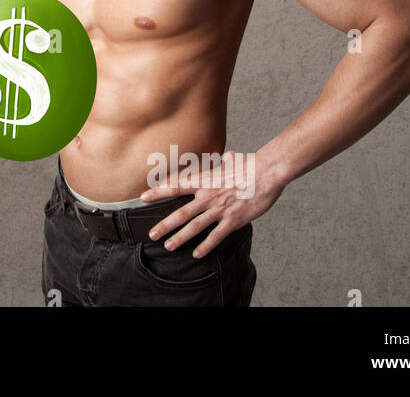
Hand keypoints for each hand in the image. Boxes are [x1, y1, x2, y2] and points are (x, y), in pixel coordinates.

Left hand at [137, 149, 283, 257]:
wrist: (267, 173)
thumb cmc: (251, 165)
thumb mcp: (233, 160)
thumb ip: (225, 162)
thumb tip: (229, 156)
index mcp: (205, 180)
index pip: (176, 186)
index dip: (158, 192)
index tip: (143, 197)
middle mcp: (208, 196)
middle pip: (181, 213)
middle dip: (164, 225)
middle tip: (151, 234)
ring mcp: (220, 209)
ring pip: (195, 227)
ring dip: (180, 238)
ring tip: (168, 246)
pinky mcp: (233, 220)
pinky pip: (216, 236)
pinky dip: (205, 246)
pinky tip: (196, 254)